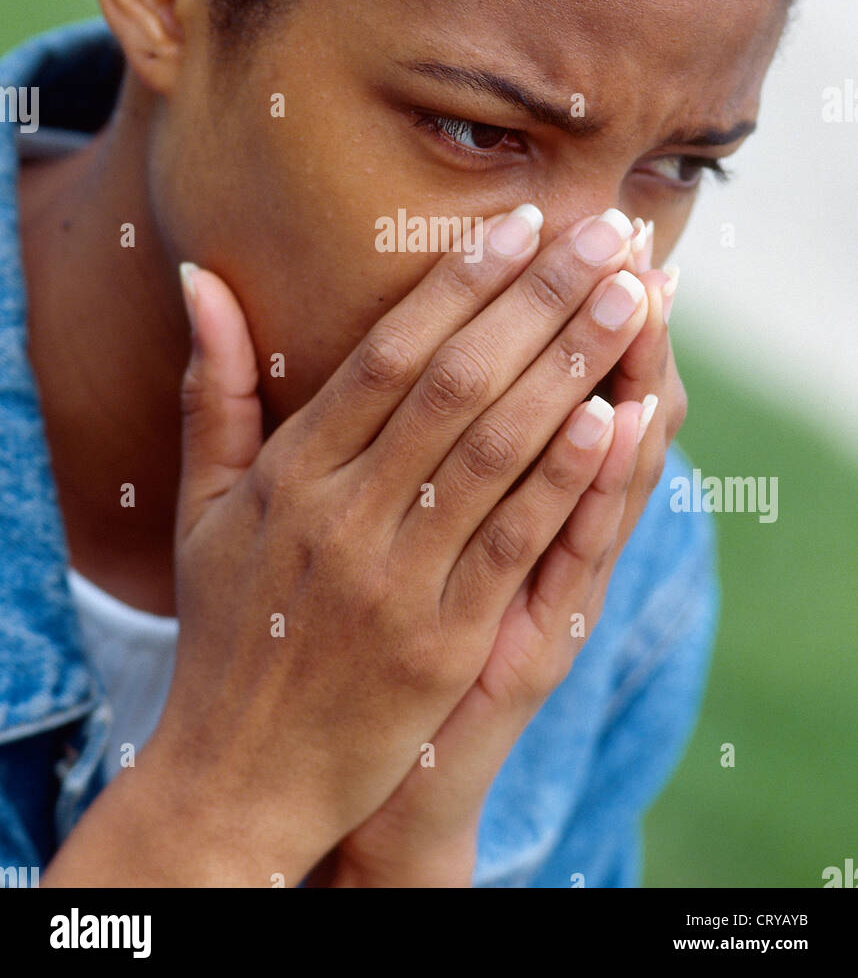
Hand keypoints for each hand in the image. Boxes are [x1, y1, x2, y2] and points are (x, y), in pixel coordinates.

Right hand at [44, 205, 651, 886]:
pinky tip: (618, 416)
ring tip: (634, 299)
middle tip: (607, 234)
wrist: (238, 772)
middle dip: (541, 299)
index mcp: (291, 474)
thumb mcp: (202, 505)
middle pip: (459, 382)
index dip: (463, 281)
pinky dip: (569, 476)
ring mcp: (397, 580)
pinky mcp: (444, 643)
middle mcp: (343, 515)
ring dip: (575, 366)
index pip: (389, 352)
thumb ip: (215, 389)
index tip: (526, 224)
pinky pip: (517, 541)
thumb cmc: (227, 626)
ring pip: (499, 450)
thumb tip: (203, 276)